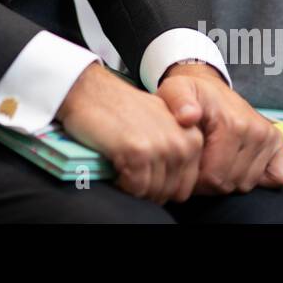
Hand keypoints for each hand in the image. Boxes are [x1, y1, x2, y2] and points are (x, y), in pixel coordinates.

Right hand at [57, 63, 202, 204]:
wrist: (90, 90)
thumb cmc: (120, 108)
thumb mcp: (161, 123)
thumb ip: (173, 149)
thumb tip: (170, 183)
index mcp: (192, 137)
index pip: (183, 187)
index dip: (159, 188)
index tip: (142, 175)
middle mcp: (182, 142)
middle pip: (168, 192)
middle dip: (146, 190)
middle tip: (128, 173)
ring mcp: (162, 147)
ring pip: (151, 192)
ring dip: (132, 187)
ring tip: (120, 168)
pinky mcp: (139, 152)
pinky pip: (135, 188)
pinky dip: (121, 184)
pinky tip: (114, 166)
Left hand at [156, 63, 282, 194]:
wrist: (210, 88)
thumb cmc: (191, 95)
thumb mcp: (175, 91)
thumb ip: (178, 102)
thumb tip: (189, 116)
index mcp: (232, 124)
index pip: (213, 178)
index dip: (195, 179)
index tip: (187, 164)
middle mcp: (256, 132)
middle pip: (230, 184)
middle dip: (209, 181)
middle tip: (198, 162)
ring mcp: (269, 138)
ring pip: (246, 184)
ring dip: (228, 179)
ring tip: (214, 159)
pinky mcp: (278, 144)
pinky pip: (277, 179)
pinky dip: (258, 180)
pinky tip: (237, 164)